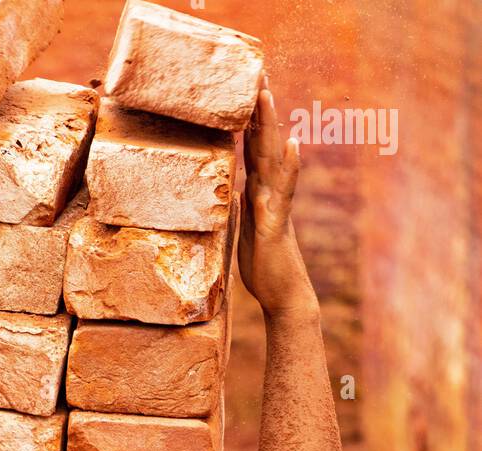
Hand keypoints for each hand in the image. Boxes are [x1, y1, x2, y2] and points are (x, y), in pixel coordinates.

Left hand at [238, 79, 317, 320]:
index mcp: (260, 194)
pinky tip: (293, 146)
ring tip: (268, 98)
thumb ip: (242, 205)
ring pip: (274, 161)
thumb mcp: (245, 230)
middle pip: (265, 145)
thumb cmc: (264, 266)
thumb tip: (236, 186)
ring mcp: (276, 207)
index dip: (248, 121)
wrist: (283, 296)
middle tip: (257, 74)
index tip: (244, 90)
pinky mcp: (277, 225)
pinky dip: (290, 168)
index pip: (253, 150)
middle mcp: (271, 194)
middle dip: (260, 111)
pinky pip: (284, 193)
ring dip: (272, 128)